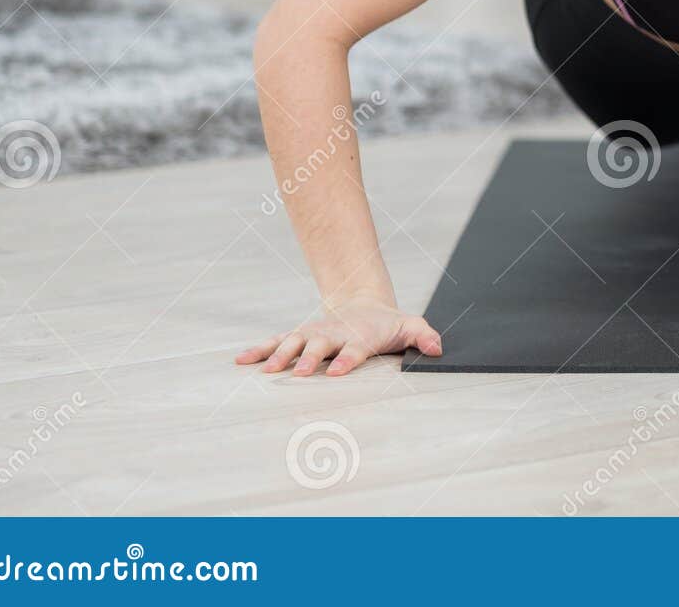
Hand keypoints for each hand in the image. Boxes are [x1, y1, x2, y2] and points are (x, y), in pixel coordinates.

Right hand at [234, 294, 442, 376]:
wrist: (364, 305)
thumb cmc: (388, 324)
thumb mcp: (411, 326)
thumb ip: (424, 336)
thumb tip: (438, 348)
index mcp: (360, 336)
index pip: (354, 349)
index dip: (345, 359)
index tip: (334, 372)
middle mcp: (334, 334)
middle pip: (319, 345)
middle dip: (308, 358)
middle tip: (296, 373)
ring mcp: (314, 334)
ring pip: (294, 342)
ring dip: (279, 355)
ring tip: (265, 371)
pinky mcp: (299, 336)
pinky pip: (276, 342)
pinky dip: (258, 350)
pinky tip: (240, 360)